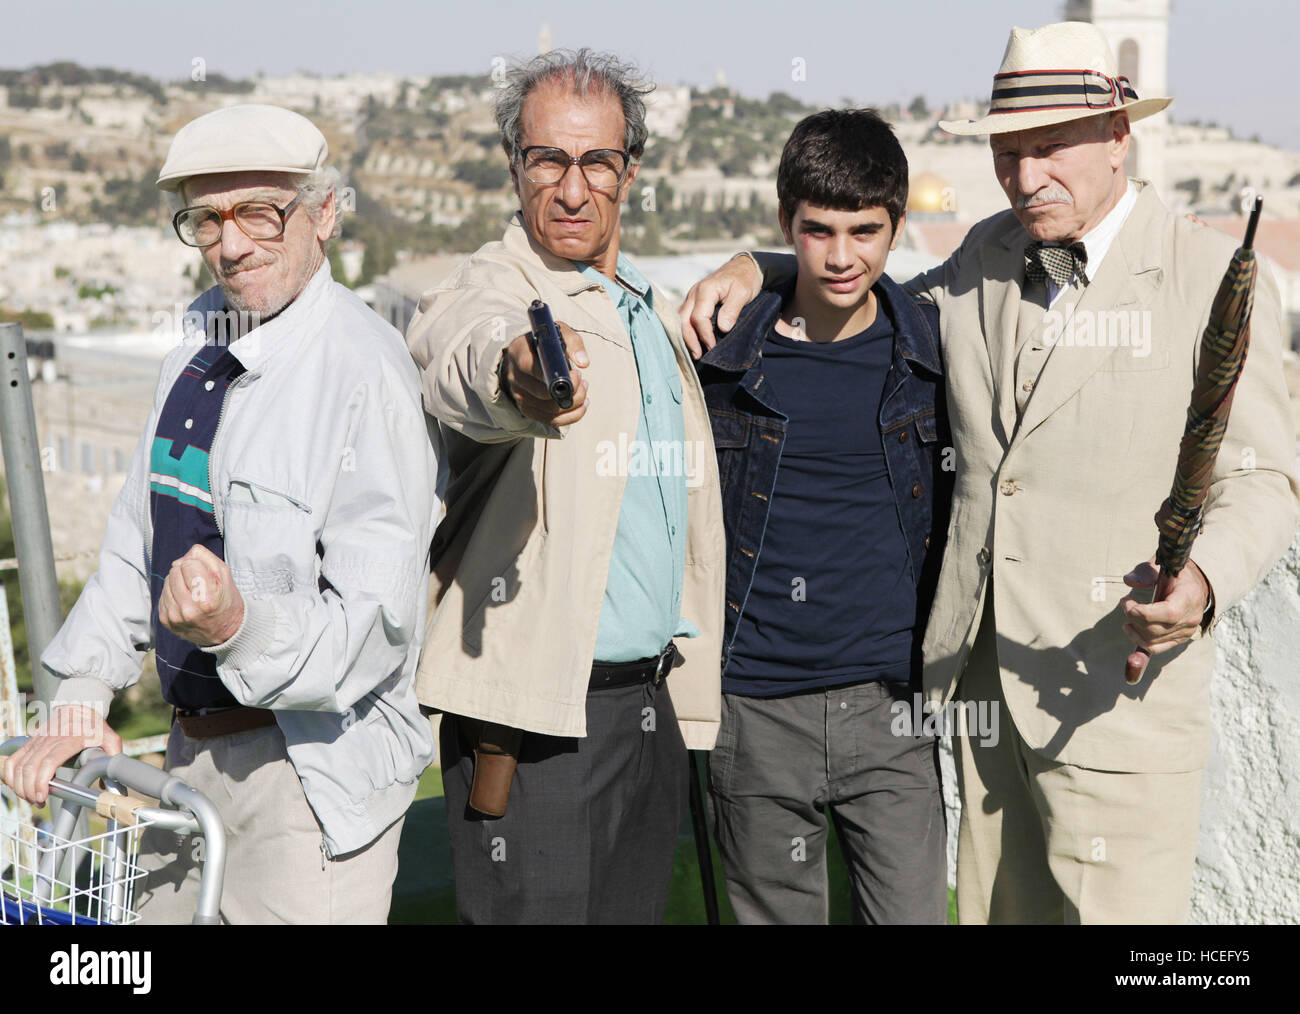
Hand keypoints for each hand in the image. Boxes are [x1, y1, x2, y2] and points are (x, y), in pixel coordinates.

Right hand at [2, 705, 121, 804]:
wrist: (77, 707)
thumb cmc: (94, 726)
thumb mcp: (110, 738)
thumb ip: (114, 758)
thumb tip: (110, 786)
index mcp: (69, 739)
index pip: (49, 761)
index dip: (41, 781)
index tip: (42, 796)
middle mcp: (49, 740)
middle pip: (30, 768)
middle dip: (30, 790)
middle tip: (39, 802)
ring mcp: (37, 741)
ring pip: (19, 766)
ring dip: (20, 786)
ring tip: (31, 798)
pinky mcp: (29, 743)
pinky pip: (13, 760)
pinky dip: (10, 776)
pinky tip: (18, 787)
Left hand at [159, 544, 243, 646]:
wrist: (225, 632)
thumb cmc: (226, 602)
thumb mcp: (225, 576)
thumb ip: (205, 558)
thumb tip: (181, 559)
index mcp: (206, 598)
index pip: (188, 564)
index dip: (197, 565)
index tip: (205, 575)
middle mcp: (188, 609)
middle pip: (175, 571)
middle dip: (186, 572)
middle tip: (198, 584)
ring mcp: (174, 616)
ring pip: (166, 581)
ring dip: (178, 583)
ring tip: (192, 593)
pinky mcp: (166, 620)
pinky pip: (162, 595)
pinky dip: (173, 594)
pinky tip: (185, 601)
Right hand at [501, 321, 589, 425]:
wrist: (526, 356)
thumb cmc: (544, 344)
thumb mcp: (557, 334)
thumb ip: (573, 342)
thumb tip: (584, 363)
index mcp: (519, 354)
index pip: (532, 368)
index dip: (557, 375)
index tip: (575, 373)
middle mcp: (515, 377)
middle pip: (544, 394)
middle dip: (572, 391)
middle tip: (583, 381)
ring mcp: (520, 396)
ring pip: (551, 410)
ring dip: (575, 403)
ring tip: (584, 389)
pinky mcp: (528, 410)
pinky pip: (552, 421)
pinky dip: (572, 416)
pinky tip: (582, 404)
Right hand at [678, 253, 762, 358]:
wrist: (744, 267)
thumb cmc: (745, 279)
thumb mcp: (743, 293)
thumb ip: (732, 310)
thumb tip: (722, 328)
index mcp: (706, 290)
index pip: (699, 317)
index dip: (705, 334)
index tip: (713, 347)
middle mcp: (694, 293)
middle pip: (684, 320)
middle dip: (690, 339)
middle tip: (698, 355)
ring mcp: (692, 296)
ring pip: (681, 319)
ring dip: (686, 336)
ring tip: (695, 352)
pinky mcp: (694, 301)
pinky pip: (685, 316)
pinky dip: (687, 329)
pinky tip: (694, 341)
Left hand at [1121, 557, 1210, 653]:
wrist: (1192, 585)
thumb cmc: (1173, 574)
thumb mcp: (1161, 565)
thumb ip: (1145, 572)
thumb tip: (1128, 581)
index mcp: (1189, 597)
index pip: (1168, 613)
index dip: (1142, 612)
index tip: (1126, 601)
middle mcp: (1191, 617)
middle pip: (1156, 629)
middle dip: (1134, 618)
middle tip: (1125, 605)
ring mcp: (1187, 631)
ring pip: (1154, 640)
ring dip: (1134, 630)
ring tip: (1128, 616)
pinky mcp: (1181, 638)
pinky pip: (1158, 647)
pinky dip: (1140, 642)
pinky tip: (1130, 630)